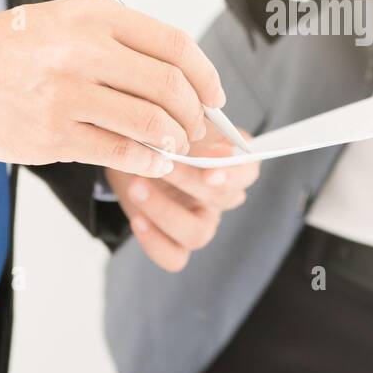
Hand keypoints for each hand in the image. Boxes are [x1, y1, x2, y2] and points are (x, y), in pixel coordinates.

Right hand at [0, 0, 224, 176]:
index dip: (206, 75)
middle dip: (195, 115)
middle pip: (170, 87)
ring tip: (176, 148)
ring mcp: (68, 95)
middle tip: (197, 128)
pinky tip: (152, 163)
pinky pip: (118, 153)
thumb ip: (116, 37)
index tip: (215, 95)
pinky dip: (147, 162)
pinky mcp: (51, 135)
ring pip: (150, 123)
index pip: (174, 45)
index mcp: (93, 17)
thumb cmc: (4, 46)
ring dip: (174, 142)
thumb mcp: (62, 17)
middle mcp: (84, 52)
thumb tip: (177, 72)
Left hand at [105, 127, 260, 270]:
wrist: (123, 147)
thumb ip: (192, 121)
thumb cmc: (158, 128)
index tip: (210, 163)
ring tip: (138, 185)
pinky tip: (137, 219)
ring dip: (167, 211)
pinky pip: (175, 257)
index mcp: (230, 161)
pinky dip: (156, 243)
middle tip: (164, 163)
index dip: (234, 170)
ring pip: (199, 234)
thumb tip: (210, 138)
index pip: (249, 170)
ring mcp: (198, 219)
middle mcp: (219, 194)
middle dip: (191, 181)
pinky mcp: (173, 240)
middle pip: (224, 200)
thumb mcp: (174, 114)